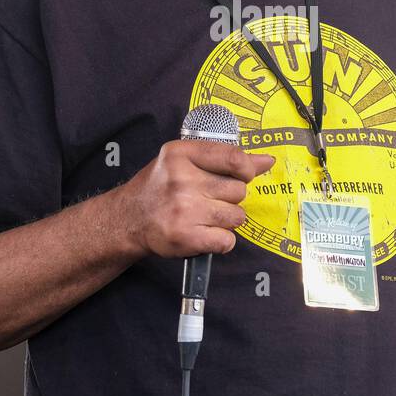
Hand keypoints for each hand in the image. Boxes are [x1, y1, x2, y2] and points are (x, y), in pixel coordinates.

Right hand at [121, 140, 274, 257]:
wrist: (128, 219)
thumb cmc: (161, 187)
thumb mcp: (185, 161)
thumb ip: (226, 159)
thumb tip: (267, 160)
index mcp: (181, 154)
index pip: (234, 158)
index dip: (246, 170)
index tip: (242, 175)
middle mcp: (181, 179)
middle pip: (238, 190)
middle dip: (231, 198)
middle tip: (209, 199)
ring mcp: (183, 209)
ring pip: (236, 216)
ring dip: (227, 220)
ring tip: (205, 216)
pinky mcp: (186, 237)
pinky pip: (227, 240)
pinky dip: (221, 241)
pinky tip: (205, 233)